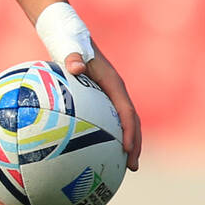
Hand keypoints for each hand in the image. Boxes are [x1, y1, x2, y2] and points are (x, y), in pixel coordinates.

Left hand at [63, 44, 140, 171]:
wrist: (71, 38)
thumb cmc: (70, 44)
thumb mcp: (70, 48)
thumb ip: (72, 57)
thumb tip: (75, 68)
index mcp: (113, 84)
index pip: (126, 112)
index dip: (129, 131)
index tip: (126, 149)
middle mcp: (116, 92)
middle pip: (132, 123)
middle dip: (135, 145)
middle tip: (132, 167)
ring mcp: (111, 97)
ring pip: (124, 124)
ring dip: (127, 144)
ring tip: (124, 167)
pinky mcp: (101, 101)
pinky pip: (109, 122)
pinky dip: (109, 137)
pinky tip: (98, 154)